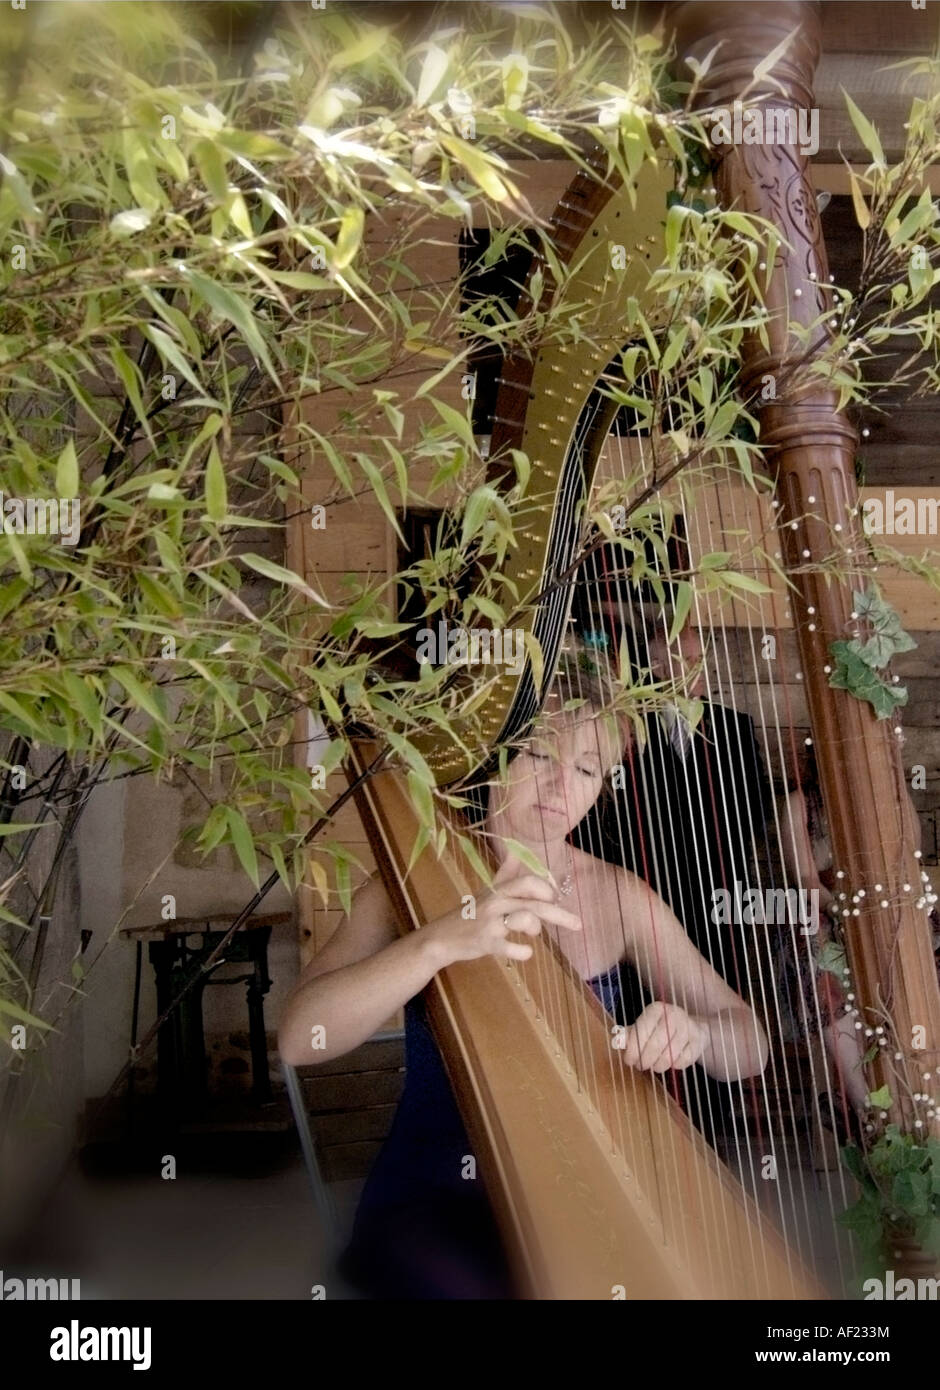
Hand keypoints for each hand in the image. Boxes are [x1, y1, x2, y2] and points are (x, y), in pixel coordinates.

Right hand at [426, 871, 580, 965]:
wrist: (444, 936)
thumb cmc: (472, 912)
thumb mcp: (488, 891)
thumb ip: (506, 872)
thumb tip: (516, 850)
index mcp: (500, 889)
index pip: (530, 882)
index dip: (547, 889)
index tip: (555, 898)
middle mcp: (497, 902)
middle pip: (536, 904)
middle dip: (561, 914)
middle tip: (578, 924)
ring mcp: (491, 923)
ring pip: (526, 920)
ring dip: (536, 929)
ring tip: (533, 934)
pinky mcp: (487, 943)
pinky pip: (513, 948)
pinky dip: (523, 952)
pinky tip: (525, 952)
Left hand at [612, 1001, 708, 1072]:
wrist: (692, 1027)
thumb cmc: (660, 1028)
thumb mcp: (643, 1026)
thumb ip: (629, 1034)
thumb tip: (618, 1042)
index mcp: (656, 1008)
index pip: (642, 1030)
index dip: (633, 1049)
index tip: (628, 1061)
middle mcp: (674, 1014)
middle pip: (656, 1045)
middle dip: (645, 1060)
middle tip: (640, 1066)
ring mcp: (688, 1027)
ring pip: (669, 1055)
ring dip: (658, 1065)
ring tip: (653, 1066)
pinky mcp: (699, 1040)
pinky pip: (684, 1061)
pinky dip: (674, 1065)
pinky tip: (670, 1063)